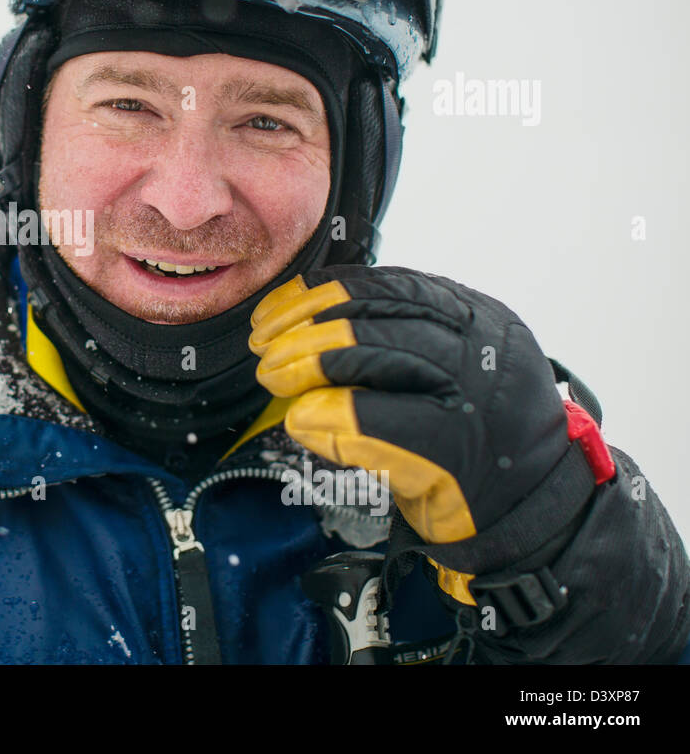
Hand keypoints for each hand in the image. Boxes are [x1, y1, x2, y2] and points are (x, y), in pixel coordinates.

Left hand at [248, 265, 571, 554]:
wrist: (535, 512)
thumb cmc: (476, 438)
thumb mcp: (444, 368)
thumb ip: (390, 340)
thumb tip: (300, 326)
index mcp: (474, 317)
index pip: (382, 286)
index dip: (317, 296)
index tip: (273, 314)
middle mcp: (479, 347)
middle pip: (371, 317)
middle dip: (303, 330)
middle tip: (265, 350)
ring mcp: (472, 396)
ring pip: (375, 357)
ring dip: (309, 364)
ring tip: (274, 378)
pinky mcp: (457, 450)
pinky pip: (378, 422)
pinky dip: (330, 417)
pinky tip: (301, 420)